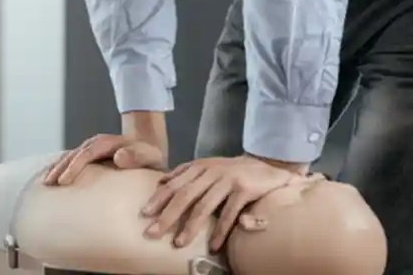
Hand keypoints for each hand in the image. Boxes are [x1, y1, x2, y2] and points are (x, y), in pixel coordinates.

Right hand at [44, 133, 166, 185]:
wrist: (147, 149)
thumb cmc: (149, 157)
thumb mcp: (149, 155)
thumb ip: (137, 155)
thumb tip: (118, 157)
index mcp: (109, 143)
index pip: (88, 153)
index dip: (75, 166)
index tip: (64, 181)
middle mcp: (96, 144)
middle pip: (74, 154)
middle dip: (60, 168)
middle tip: (49, 184)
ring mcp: (90, 149)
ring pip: (69, 157)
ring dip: (57, 168)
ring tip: (45, 183)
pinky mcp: (87, 157)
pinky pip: (70, 160)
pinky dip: (60, 168)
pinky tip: (51, 178)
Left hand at [142, 155, 301, 251]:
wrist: (268, 167)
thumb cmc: (233, 171)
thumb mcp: (208, 167)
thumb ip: (185, 173)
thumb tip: (161, 182)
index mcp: (199, 167)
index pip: (174, 184)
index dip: (158, 199)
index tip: (144, 214)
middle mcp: (211, 172)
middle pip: (184, 196)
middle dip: (166, 216)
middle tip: (152, 233)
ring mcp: (228, 180)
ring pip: (204, 206)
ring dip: (190, 227)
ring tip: (179, 243)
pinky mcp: (244, 190)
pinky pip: (229, 214)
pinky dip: (220, 231)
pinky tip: (213, 246)